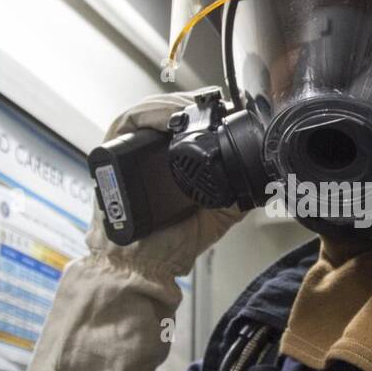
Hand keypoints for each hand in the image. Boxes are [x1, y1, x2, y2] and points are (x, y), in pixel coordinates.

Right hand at [89, 91, 242, 277]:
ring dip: (172, 103)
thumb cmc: (168, 246)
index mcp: (166, 165)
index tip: (225, 106)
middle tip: (213, 103)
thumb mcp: (213, 217)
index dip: (202, 109)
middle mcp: (143, 156)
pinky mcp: (108, 156)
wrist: (139, 268)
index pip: (181, 123)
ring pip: (145, 111)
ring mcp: (124, 154)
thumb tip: (263, 181)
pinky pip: (125, 122)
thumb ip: (234, 197)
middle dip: (189, 102)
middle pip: (163, 111)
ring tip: (193, 106)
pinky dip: (148, 113)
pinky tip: (169, 117)